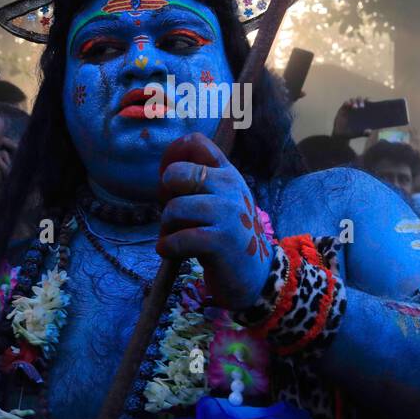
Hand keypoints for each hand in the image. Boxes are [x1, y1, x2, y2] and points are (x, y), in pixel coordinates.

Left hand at [157, 133, 273, 309]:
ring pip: (174, 208)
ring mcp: (228, 213)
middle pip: (177, 173)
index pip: (196, 142)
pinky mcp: (221, 241)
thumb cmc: (227, 236)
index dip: (172, 158)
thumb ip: (197, 184)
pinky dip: (167, 247)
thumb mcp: (219, 202)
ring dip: (166, 228)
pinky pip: (178, 238)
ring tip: (175, 239)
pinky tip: (172, 252)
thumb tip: (164, 174)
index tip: (171, 183)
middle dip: (165, 197)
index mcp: (227, 174)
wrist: (256, 275)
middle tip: (173, 216)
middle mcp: (230, 187)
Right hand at [331, 97, 366, 137]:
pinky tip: (348, 105)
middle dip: (361, 101)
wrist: (340, 134)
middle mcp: (356, 109)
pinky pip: (346, 103)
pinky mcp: (343, 108)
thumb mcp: (357, 134)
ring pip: (353, 100)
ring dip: (354, 102)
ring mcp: (349, 108)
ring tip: (355, 107)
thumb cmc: (351, 133)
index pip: (367, 103)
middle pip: (360, 100)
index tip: (370, 101)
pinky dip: (347, 103)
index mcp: (363, 113)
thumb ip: (363, 133)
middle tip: (362, 107)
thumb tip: (369, 131)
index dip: (368, 101)